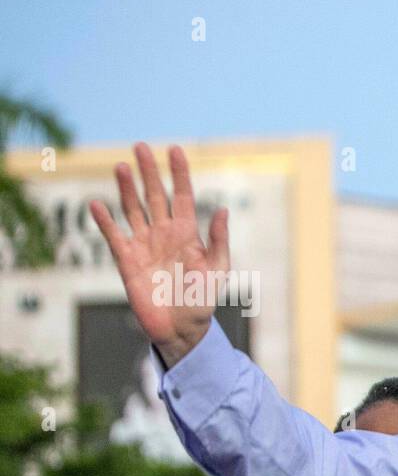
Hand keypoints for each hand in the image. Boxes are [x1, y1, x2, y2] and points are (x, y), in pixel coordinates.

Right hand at [89, 143, 229, 366]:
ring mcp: (144, 245)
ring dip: (126, 188)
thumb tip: (223, 210)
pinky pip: (113, 236)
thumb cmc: (203, 300)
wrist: (182, 329)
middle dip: (148, 172)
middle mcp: (164, 233)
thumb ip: (219, 241)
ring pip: (133, 209)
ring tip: (121, 166)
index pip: (183, 196)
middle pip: (155, 196)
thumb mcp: (217, 270)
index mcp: (188, 233)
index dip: (179, 173)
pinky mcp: (127, 260)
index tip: (175, 150)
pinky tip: (96, 204)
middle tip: (140, 147)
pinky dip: (104, 221)